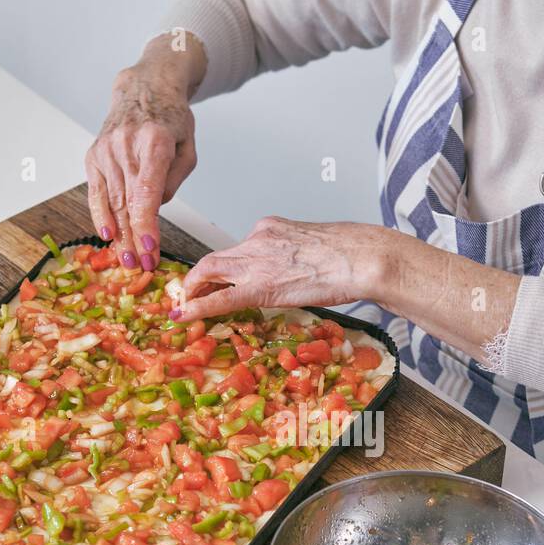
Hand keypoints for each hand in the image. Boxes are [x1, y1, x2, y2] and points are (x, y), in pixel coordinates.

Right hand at [86, 34, 203, 270]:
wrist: (143, 89)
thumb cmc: (171, 120)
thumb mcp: (188, 146)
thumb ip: (174, 179)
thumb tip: (155, 209)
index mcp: (154, 142)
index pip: (146, 192)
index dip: (147, 224)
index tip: (151, 249)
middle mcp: (125, 145)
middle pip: (128, 202)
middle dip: (135, 239)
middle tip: (142, 266)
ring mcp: (105, 150)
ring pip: (111, 201)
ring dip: (120, 234)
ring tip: (127, 260)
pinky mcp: (93, 155)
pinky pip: (96, 192)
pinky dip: (100, 215)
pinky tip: (107, 236)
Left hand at [180, 217, 393, 319]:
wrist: (360, 258)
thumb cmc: (350, 254)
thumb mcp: (313, 245)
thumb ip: (293, 256)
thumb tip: (294, 270)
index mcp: (271, 228)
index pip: (236, 248)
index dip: (222, 267)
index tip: (216, 279)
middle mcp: (257, 238)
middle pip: (214, 257)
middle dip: (196, 278)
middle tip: (187, 294)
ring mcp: (257, 261)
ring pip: (209, 271)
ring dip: (192, 291)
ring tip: (182, 307)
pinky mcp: (261, 286)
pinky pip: (221, 298)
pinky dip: (198, 307)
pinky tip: (184, 316)